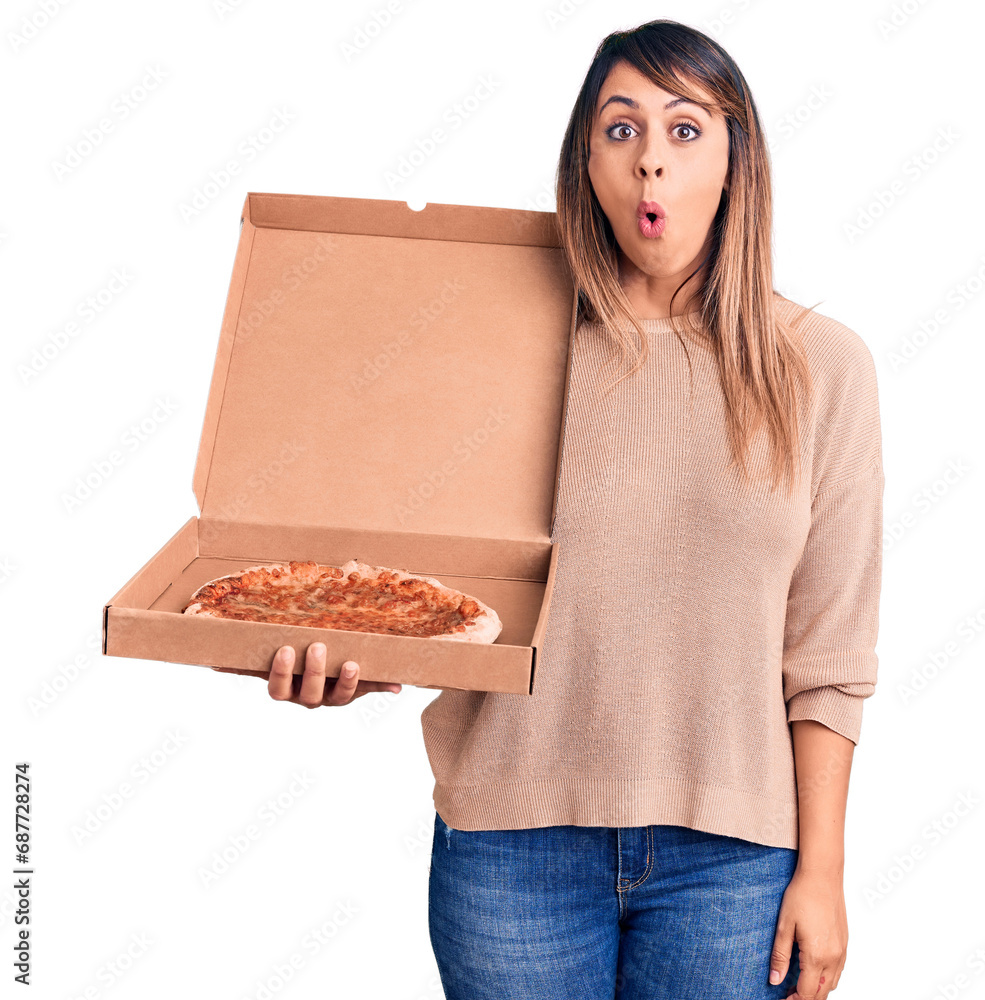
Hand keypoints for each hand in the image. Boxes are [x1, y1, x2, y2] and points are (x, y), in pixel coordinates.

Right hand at [212, 644, 401, 706]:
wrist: (323, 672)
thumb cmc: (291, 663)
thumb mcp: (270, 662)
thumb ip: (242, 665)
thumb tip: (210, 662)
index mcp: (288, 690)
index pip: (278, 689)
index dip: (281, 673)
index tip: (285, 651)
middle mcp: (310, 698)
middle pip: (309, 693)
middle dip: (312, 671)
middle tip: (316, 646)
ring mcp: (335, 697)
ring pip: (340, 696)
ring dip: (347, 681)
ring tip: (352, 662)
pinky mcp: (358, 690)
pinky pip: (372, 689)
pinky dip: (385, 686)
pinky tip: (398, 684)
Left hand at [769, 867, 847, 998]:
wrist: (823, 876)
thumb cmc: (802, 895)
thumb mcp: (784, 925)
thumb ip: (780, 956)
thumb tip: (775, 980)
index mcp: (817, 956)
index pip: (807, 993)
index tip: (781, 999)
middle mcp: (834, 958)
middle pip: (821, 993)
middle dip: (804, 998)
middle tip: (787, 994)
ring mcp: (842, 951)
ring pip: (832, 984)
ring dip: (816, 990)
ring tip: (796, 985)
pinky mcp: (845, 943)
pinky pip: (838, 971)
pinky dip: (826, 979)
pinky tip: (812, 970)